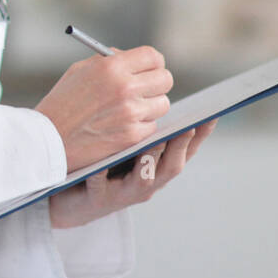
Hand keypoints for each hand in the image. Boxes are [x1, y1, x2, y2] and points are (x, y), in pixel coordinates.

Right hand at [35, 45, 172, 172]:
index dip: (154, 63)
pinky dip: (142, 126)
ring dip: (151, 107)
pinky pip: (152, 126)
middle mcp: (125, 87)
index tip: (150, 69)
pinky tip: (124, 126)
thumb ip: (110, 61)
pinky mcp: (131, 136)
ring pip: (162, 104)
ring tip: (131, 110)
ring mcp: (130, 113)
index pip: (153, 56)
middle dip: (157, 84)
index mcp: (112, 66)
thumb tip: (134, 59)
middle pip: (165, 79)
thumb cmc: (62, 103)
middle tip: (147, 90)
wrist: (47, 139)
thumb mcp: (81, 70)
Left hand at [49, 120, 217, 228]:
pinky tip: (98, 165)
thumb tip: (156, 77)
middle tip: (187, 128)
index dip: (200, 135)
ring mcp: (123, 193)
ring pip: (144, 181)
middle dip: (181, 147)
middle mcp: (146, 182)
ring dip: (150, 162)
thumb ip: (141, 118)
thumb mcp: (125, 139)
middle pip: (172, 166)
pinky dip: (101, 176)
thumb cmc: (100, 158)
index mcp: (155, 164)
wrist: (66, 190)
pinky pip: (100, 188)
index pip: (184, 148)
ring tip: (153, 142)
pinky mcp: (97, 200)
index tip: (211, 115)